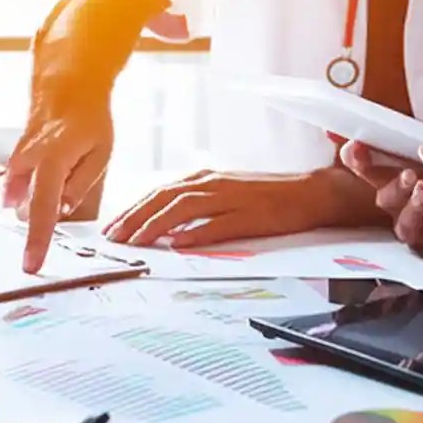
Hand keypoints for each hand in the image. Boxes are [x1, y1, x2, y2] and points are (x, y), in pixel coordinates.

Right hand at [4, 92, 112, 272]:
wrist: (65, 89)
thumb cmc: (88, 120)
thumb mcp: (100, 154)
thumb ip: (80, 186)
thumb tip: (62, 211)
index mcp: (52, 164)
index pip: (43, 211)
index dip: (37, 241)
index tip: (30, 265)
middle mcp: (27, 164)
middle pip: (27, 210)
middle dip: (41, 221)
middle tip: (65, 197)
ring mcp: (16, 163)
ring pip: (22, 200)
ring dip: (39, 202)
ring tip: (64, 173)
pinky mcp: (14, 163)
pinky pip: (20, 189)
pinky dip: (33, 193)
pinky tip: (50, 176)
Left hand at [102, 169, 348, 247]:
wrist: (311, 193)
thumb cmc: (266, 196)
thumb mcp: (225, 193)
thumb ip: (197, 206)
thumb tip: (166, 226)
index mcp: (205, 178)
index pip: (160, 192)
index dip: (133, 209)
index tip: (112, 228)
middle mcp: (214, 183)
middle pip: (165, 197)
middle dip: (135, 218)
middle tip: (114, 239)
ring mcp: (232, 198)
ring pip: (185, 208)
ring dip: (157, 225)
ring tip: (137, 242)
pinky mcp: (251, 215)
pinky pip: (219, 224)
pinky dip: (197, 233)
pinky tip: (179, 244)